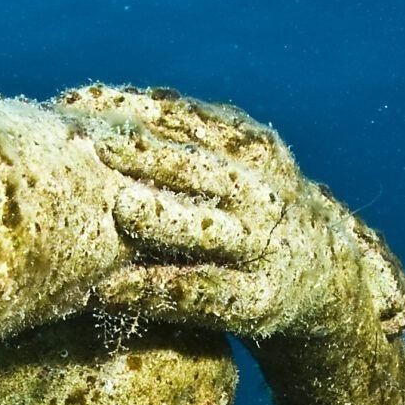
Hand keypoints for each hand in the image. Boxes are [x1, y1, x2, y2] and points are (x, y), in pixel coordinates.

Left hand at [59, 86, 404, 340]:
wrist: (329, 283)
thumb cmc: (247, 219)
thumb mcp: (233, 168)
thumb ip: (181, 142)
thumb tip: (84, 110)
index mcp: (249, 148)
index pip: (184, 119)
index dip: (129, 109)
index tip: (75, 104)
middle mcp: (258, 191)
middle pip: (197, 167)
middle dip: (145, 154)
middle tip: (93, 143)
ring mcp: (260, 247)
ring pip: (204, 228)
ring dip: (161, 218)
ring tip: (118, 208)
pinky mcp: (257, 301)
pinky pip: (201, 293)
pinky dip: (155, 291)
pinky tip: (109, 291)